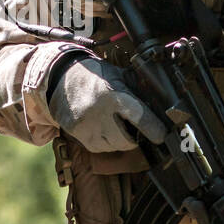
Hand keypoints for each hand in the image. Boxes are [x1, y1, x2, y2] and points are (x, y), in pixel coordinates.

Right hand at [48, 57, 167, 152]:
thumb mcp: (118, 75)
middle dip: (136, 138)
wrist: (61, 78)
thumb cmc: (95, 76)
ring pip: (114, 146)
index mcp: (114, 95)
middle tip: (138, 130)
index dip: (154, 130)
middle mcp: (100, 113)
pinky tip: (103, 128)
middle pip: (127, 140)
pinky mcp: (78, 135)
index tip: (162, 136)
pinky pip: (100, 148)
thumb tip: (161, 106)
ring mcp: (87, 126)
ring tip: (117, 125)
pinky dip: (106, 142)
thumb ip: (137, 90)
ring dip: (120, 141)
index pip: (140, 118)